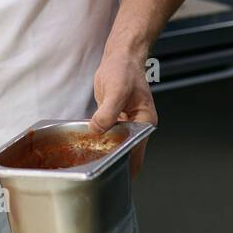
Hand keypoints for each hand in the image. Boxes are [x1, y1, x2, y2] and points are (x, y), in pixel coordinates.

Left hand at [90, 49, 157, 177]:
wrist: (119, 57)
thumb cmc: (125, 70)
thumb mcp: (117, 90)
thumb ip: (108, 112)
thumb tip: (97, 129)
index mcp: (145, 122)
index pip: (136, 150)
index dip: (125, 163)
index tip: (113, 174)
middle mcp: (136, 125)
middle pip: (126, 151)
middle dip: (114, 161)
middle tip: (97, 170)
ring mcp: (125, 123)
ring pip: (115, 144)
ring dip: (105, 151)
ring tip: (90, 161)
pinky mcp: (113, 120)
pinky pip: (106, 134)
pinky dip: (98, 139)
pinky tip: (87, 144)